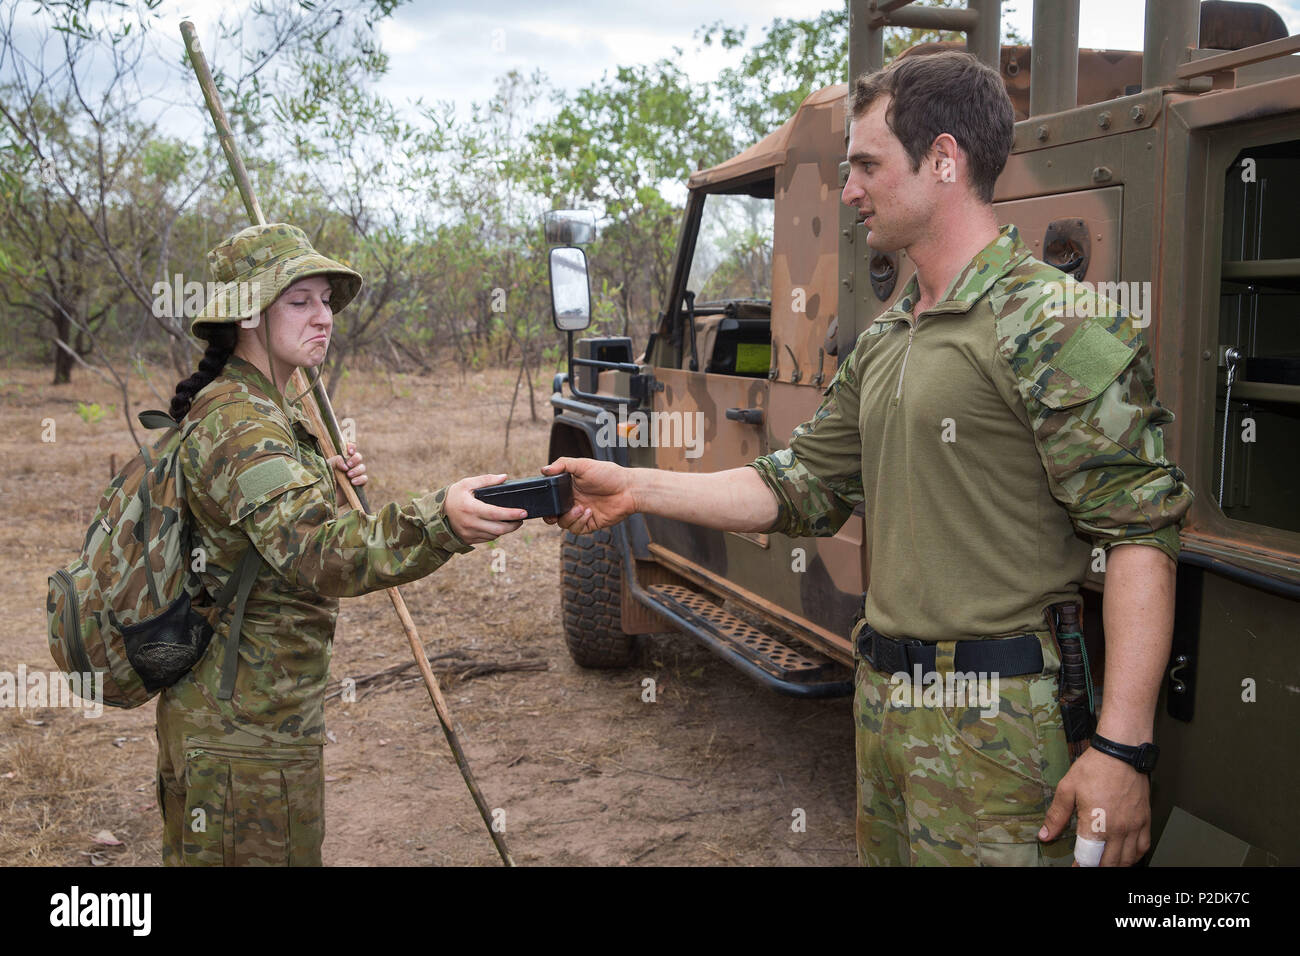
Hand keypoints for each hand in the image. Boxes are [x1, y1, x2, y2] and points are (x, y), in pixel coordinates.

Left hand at [327, 442, 366, 486]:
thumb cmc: (324, 480)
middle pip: (358, 456)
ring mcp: (354, 475)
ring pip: (363, 467)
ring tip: (348, 476)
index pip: (349, 449)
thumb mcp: (327, 467)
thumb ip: (335, 460)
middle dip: (355, 459)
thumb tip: (346, 465)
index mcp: (341, 459)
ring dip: (357, 470)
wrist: (325, 496)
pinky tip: (353, 482)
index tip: (349, 451)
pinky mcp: (358, 484)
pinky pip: (365, 478)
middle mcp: (348, 466)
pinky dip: (360, 479)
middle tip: (349, 465)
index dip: (352, 447)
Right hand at [445, 474, 527, 544]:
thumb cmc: (453, 496)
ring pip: (494, 535)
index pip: (495, 513)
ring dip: (505, 530)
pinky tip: (498, 526)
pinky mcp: (468, 540)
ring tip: (512, 522)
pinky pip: (487, 539)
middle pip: (498, 529)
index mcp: (470, 508)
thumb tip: (504, 477)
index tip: (523, 512)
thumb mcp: (466, 484)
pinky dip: (495, 533)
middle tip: (521, 519)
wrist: (435, 514)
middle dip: (513, 525)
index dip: (511, 514)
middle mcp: (470, 523)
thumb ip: (486, 480)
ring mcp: (469, 533)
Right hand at [540, 457, 636, 533]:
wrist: (628, 489)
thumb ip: (563, 464)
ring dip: (569, 518)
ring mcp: (582, 514)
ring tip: (581, 508)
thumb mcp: (584, 465)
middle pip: (554, 514)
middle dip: (551, 517)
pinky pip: (577, 529)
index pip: (551, 498)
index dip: (545, 503)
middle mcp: (573, 502)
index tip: (543, 503)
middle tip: (553, 515)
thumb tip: (544, 469)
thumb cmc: (608, 474)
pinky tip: (588, 512)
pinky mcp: (591, 524)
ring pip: (564, 524)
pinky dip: (579, 523)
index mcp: (569, 488)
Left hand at [1039, 746, 1150, 865]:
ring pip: (1127, 859)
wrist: (1121, 752)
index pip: (1088, 857)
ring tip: (1104, 863)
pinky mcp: (1145, 820)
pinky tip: (1126, 855)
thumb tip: (1045, 834)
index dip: (1079, 865)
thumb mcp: (1067, 789)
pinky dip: (1134, 856)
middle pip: (1109, 863)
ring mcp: (1134, 826)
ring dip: (1115, 865)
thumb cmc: (1096, 767)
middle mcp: (1118, 829)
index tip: (1074, 867)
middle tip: (1087, 864)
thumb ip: (1057, 815)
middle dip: (1097, 867)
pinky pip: (1143, 847)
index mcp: (1096, 823)